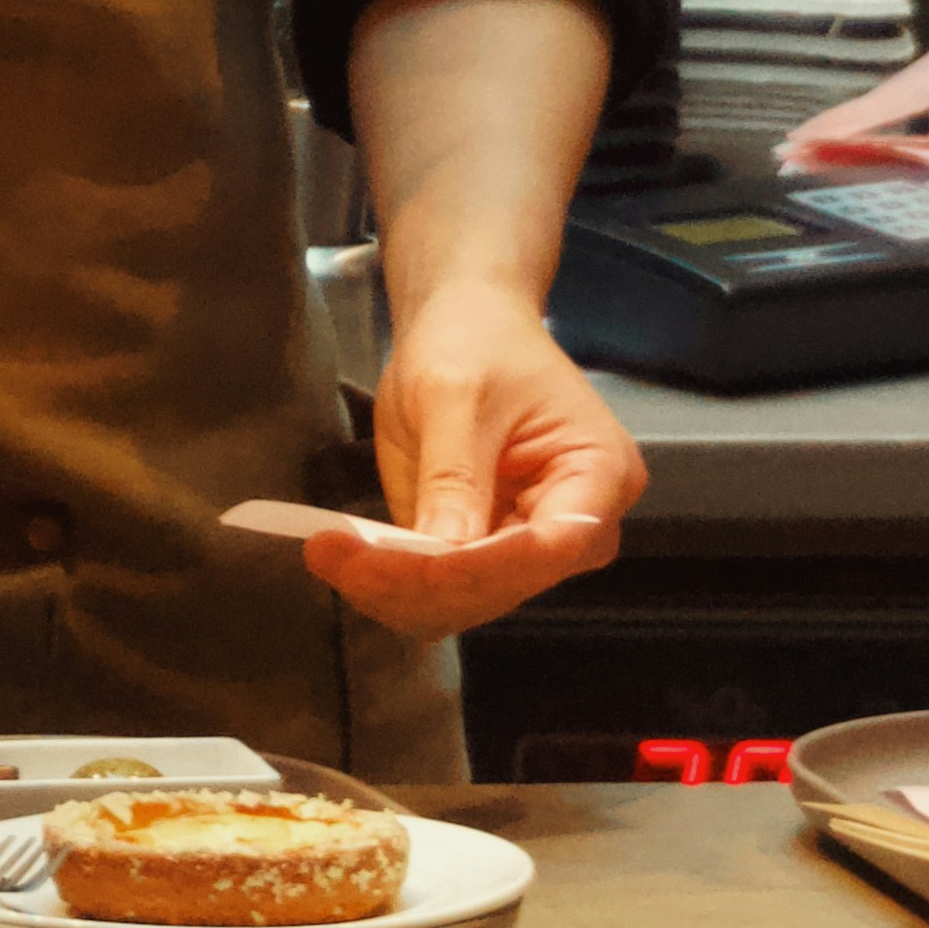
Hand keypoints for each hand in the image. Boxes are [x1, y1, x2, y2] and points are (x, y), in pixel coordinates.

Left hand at [315, 276, 640, 641]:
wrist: (465, 326)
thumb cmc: (476, 340)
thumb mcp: (455, 394)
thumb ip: (454, 474)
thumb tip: (444, 552)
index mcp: (600, 473)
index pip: (548, 547)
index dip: (475, 566)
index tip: (400, 562)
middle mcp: (576, 526)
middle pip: (504, 586)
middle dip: (418, 581)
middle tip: (333, 553)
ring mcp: (529, 547)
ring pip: (466, 601)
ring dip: (394, 590)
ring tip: (328, 552)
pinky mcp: (483, 555)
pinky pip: (441, 591)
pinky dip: (390, 583)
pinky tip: (344, 557)